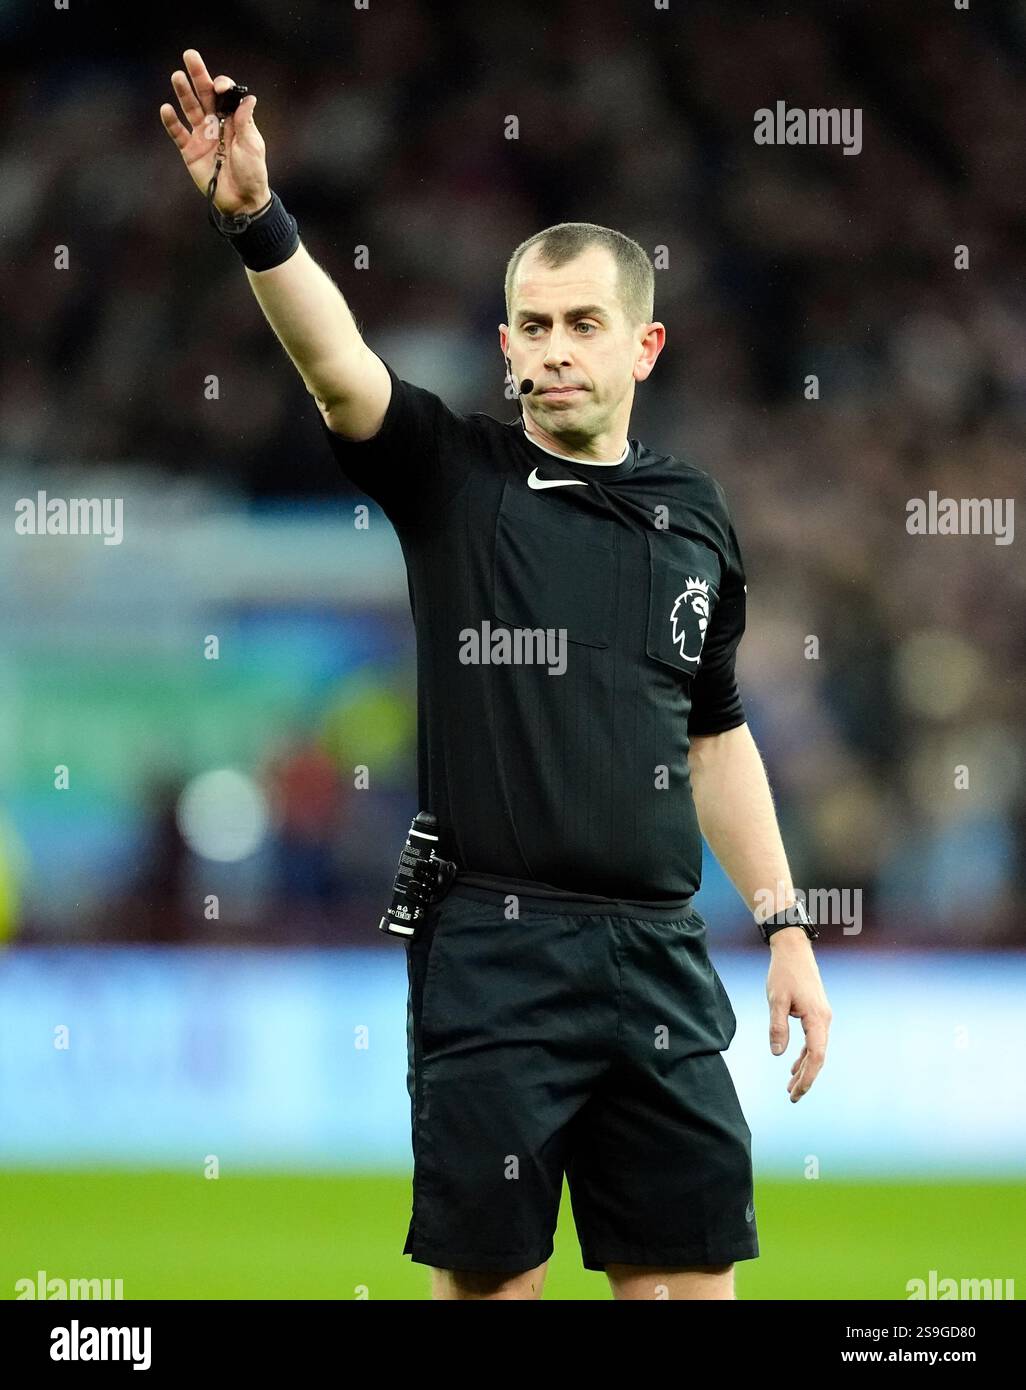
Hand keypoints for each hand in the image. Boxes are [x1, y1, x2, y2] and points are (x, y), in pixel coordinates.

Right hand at [159, 48, 270, 215]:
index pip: (224, 95)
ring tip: (177, 76)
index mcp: (233, 119)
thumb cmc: (252, 173)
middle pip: (204, 94)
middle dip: (198, 75)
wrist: (242, 201)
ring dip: (183, 92)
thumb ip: (246, 122)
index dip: (222, 86)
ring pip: (190, 108)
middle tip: (190, 55)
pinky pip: (178, 134)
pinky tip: (166, 109)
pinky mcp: (190, 151)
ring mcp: (201, 136)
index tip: (221, 87)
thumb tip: (248, 97)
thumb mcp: (253, 146)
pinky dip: (171, 122)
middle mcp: (215, 123)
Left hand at [766, 930, 831, 1102]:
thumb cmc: (783, 972)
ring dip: (804, 1068)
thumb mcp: (776, 1000)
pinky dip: (804, 1054)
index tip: (796, 1093)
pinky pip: (813, 1040)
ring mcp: (822, 1016)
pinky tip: (794, 1065)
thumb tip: (778, 1054)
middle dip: (806, 1078)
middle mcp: (824, 1020)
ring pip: (816, 1049)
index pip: (816, 1056)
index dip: (808, 1077)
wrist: (793, 948)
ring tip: (791, 1087)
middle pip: (818, 1057)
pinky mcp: (816, 1013)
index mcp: (817, 1018)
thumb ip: (777, 1027)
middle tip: (791, 1097)